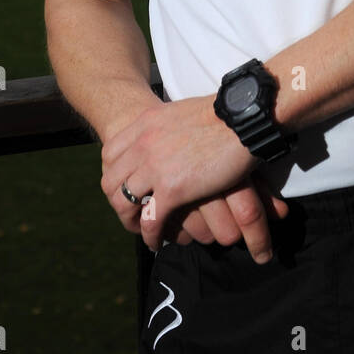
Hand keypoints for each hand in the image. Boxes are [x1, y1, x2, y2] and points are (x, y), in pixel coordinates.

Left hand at [101, 94, 286, 255]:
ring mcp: (155, 167)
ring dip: (130, 220)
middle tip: (129, 212)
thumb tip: (172, 137)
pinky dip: (150, 235)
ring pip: (125, 203)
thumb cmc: (223, 114)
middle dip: (116, 200)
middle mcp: (143, 144)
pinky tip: (156, 241)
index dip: (113, 172)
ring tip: (141, 230)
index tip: (123, 184)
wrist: (242, 118)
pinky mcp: (173, 189)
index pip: (110, 153)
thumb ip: (168, 127)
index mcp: (145, 124)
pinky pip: (151, 220)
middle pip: (111, 181)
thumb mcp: (182, 113)